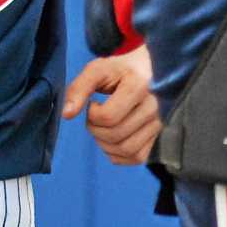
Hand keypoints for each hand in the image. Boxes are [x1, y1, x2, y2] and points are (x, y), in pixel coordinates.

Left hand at [63, 46, 160, 165]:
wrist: (151, 70)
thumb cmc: (122, 70)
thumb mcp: (99, 69)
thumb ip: (79, 88)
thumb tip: (66, 114)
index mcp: (139, 86)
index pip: (108, 117)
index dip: (92, 115)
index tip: (93, 104)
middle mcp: (154, 107)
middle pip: (116, 135)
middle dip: (95, 130)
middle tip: (95, 118)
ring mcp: (160, 123)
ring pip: (126, 149)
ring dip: (105, 144)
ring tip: (104, 128)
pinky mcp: (160, 136)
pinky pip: (137, 157)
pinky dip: (119, 154)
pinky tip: (114, 140)